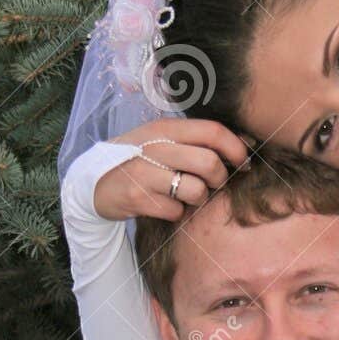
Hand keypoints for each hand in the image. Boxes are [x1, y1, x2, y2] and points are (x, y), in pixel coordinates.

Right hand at [93, 118, 250, 222]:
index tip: (243, 162)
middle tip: (214, 183)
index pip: (213, 132)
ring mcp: (145, 172)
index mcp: (165, 127)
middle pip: (210, 163)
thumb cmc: (139, 160)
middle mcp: (155, 146)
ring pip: (196, 190)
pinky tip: (165, 204)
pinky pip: (176, 210)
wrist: (94, 182)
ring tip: (187, 195)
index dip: (236, 149)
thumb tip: (244, 144)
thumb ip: (195, 140)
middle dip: (220, 179)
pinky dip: (177, 212)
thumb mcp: (162, 140)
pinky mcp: (138, 198)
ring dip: (199, 198)